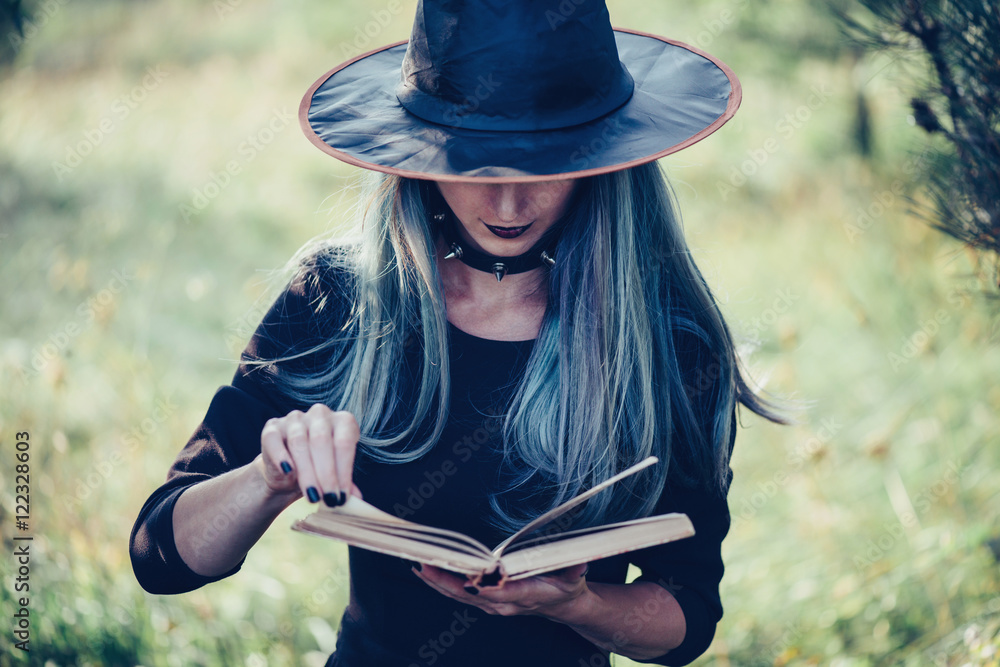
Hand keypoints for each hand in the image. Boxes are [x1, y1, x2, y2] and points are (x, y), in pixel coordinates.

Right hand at [255, 404, 361, 506]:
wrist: (287, 470)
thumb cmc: (319, 469)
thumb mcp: (335, 475)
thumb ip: (345, 483)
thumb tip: (357, 499)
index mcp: (342, 421)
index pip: (345, 442)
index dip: (344, 471)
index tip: (342, 496)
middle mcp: (320, 415)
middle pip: (322, 441)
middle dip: (326, 473)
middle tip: (328, 498)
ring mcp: (295, 419)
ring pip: (299, 441)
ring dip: (307, 472)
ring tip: (312, 496)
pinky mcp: (272, 427)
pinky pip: (274, 439)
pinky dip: (281, 456)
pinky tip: (288, 472)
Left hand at [413, 563, 590, 619]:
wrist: (563, 606)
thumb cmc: (567, 587)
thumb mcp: (575, 577)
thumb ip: (574, 569)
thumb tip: (581, 560)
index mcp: (525, 595)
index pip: (500, 592)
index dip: (483, 587)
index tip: (467, 579)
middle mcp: (504, 603)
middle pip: (470, 595)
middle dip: (446, 581)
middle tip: (426, 564)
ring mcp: (492, 605)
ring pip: (459, 595)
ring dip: (438, 581)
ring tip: (418, 564)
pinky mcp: (486, 602)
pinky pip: (459, 594)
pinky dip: (441, 583)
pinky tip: (426, 571)